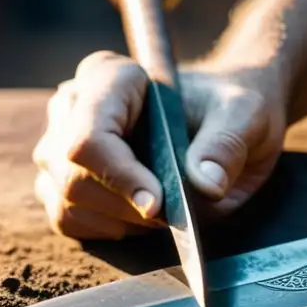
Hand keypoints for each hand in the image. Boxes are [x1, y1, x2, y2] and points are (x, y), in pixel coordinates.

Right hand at [33, 51, 286, 239]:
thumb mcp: (244, 115)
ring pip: (67, 201)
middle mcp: (73, 106)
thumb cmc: (231, 107)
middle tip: (175, 212)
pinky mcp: (64, 179)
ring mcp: (61, 144)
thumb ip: (226, 145)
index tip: (160, 204)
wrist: (225, 121)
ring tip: (166, 209)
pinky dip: (109, 230)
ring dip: (121, 221)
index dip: (120, 177)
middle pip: (74, 174)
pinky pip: (68, 219)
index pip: (90, 136)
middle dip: (126, 207)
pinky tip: (143, 217)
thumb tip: (207, 185)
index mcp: (109, 76)